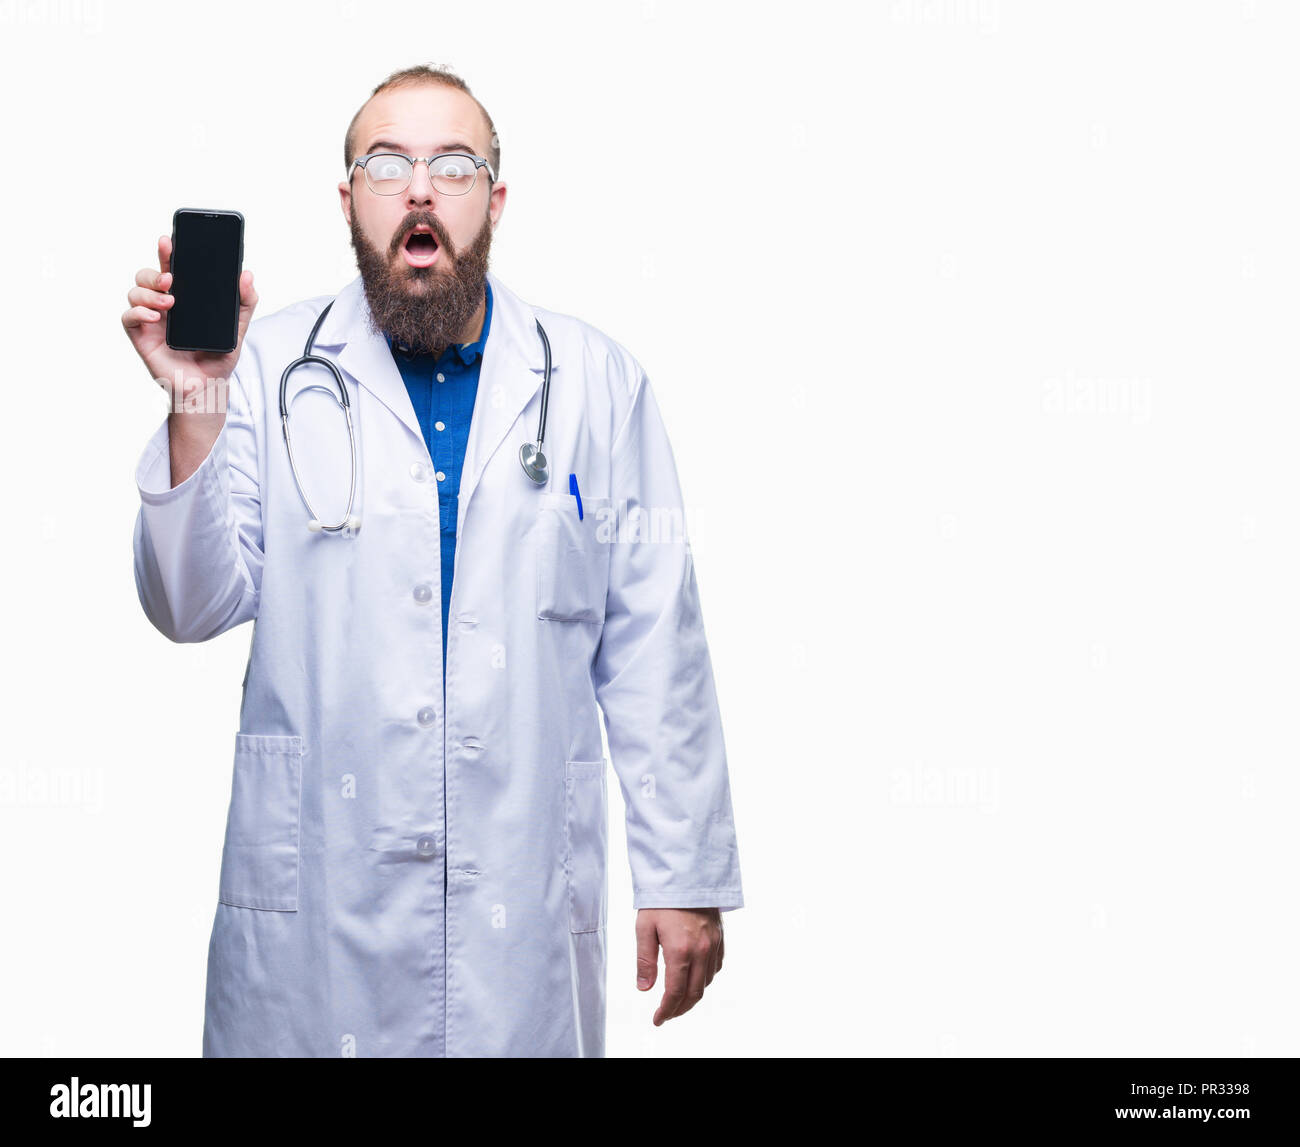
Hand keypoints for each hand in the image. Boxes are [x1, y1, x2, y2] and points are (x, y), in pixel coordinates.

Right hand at [122, 232, 257, 414]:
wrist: (208, 386)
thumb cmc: (218, 356)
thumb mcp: (237, 327)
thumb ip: (245, 302)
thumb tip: (246, 275)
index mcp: (184, 297)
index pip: (172, 268)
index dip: (167, 252)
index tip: (169, 241)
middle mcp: (164, 304)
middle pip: (147, 276)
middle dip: (155, 272)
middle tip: (170, 280)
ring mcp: (151, 319)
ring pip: (136, 292)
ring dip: (149, 294)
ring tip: (169, 304)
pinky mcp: (141, 336)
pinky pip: (128, 317)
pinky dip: (139, 313)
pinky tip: (155, 318)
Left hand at [635, 907, 724, 1025]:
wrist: (687, 873)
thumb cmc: (662, 898)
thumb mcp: (645, 928)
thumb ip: (645, 960)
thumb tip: (644, 988)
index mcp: (680, 950)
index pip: (675, 992)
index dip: (666, 1011)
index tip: (657, 1019)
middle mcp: (701, 951)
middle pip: (694, 993)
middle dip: (679, 1009)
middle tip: (667, 1014)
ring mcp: (713, 945)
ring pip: (707, 982)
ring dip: (693, 996)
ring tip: (678, 1000)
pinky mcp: (719, 937)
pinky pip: (716, 967)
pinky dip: (706, 979)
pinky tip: (695, 979)